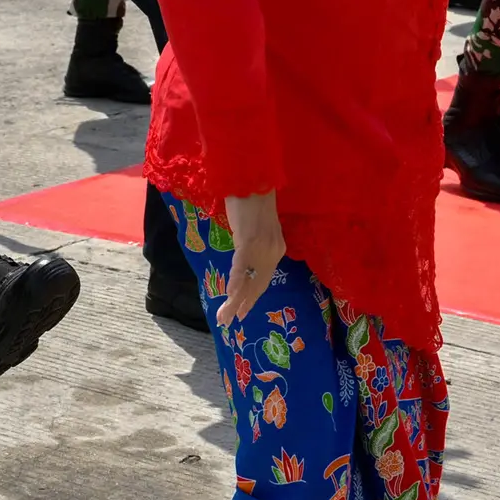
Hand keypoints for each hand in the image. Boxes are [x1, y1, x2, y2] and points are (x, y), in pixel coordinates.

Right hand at [214, 192, 283, 328]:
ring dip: (234, 301)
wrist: (253, 177)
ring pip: (248, 280)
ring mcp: (262, 247)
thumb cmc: (251, 196)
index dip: (251, 296)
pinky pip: (241, 266)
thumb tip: (243, 252)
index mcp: (276, 248)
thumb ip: (252, 240)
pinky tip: (229, 295)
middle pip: (257, 284)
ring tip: (223, 318)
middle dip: (242, 305)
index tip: (241, 311)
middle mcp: (272, 251)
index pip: (263, 278)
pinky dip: (235, 282)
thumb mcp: (254, 225)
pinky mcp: (249, 240)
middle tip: (228, 322)